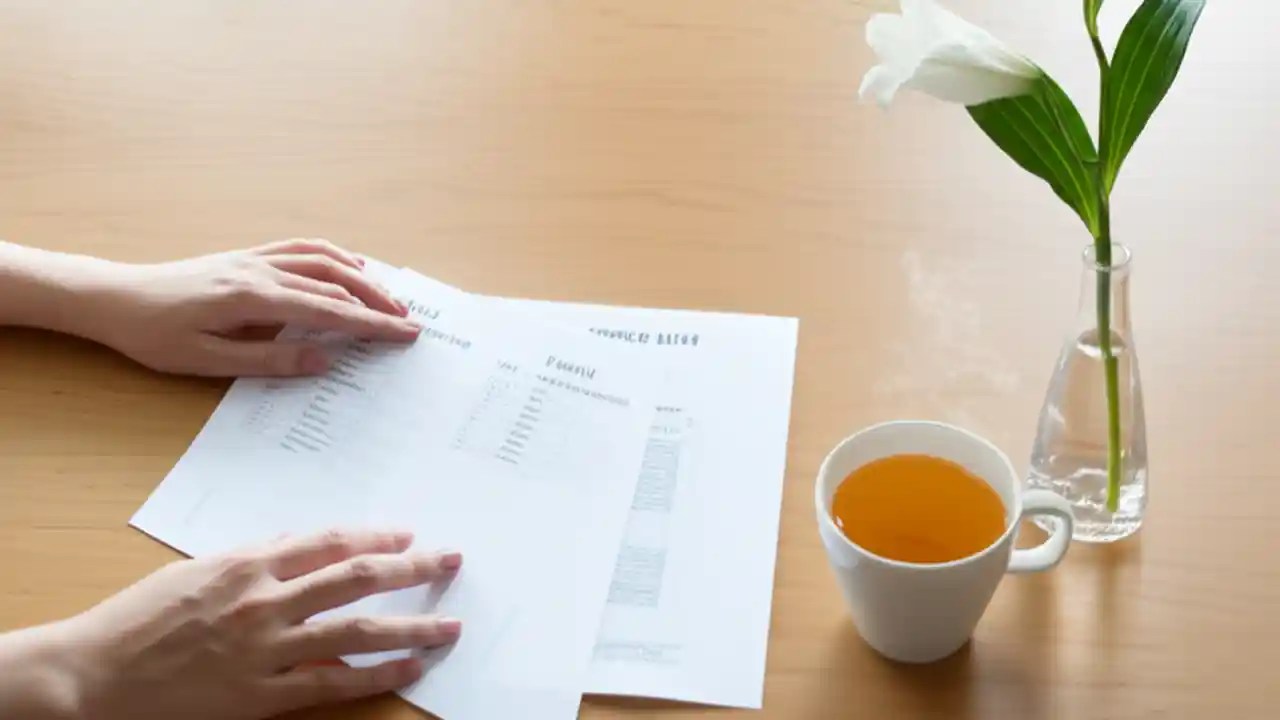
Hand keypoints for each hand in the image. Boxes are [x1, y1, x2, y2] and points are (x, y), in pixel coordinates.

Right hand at [63, 530, 461, 719]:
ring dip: (411, 625)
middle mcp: (266, 601)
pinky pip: (334, 684)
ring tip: (449, 624)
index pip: (330, 541)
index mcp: (249, 564)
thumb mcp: (198, 571)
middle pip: (358, 577)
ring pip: (357, 630)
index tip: (407, 533)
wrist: (94, 675)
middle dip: (411, 567)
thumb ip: (255, 556)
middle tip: (449, 561)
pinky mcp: (262, 695)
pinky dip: (377, 674)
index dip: (376, 535)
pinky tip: (410, 668)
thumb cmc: (140, 619)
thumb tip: (303, 542)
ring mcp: (268, 649)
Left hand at [92, 239, 420, 376]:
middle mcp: (260, 270)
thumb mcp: (207, 362)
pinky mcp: (247, 256)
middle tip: (409, 321)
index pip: (329, 311)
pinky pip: (301, 248)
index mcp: (253, 298)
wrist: (115, 298)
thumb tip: (322, 359)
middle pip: (335, 281)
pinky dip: (334, 256)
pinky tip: (350, 268)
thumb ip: (269, 361)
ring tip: (390, 297)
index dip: (371, 325)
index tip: (404, 334)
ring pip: (323, 260)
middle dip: (377, 301)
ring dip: (363, 278)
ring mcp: (254, 258)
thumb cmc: (155, 336)